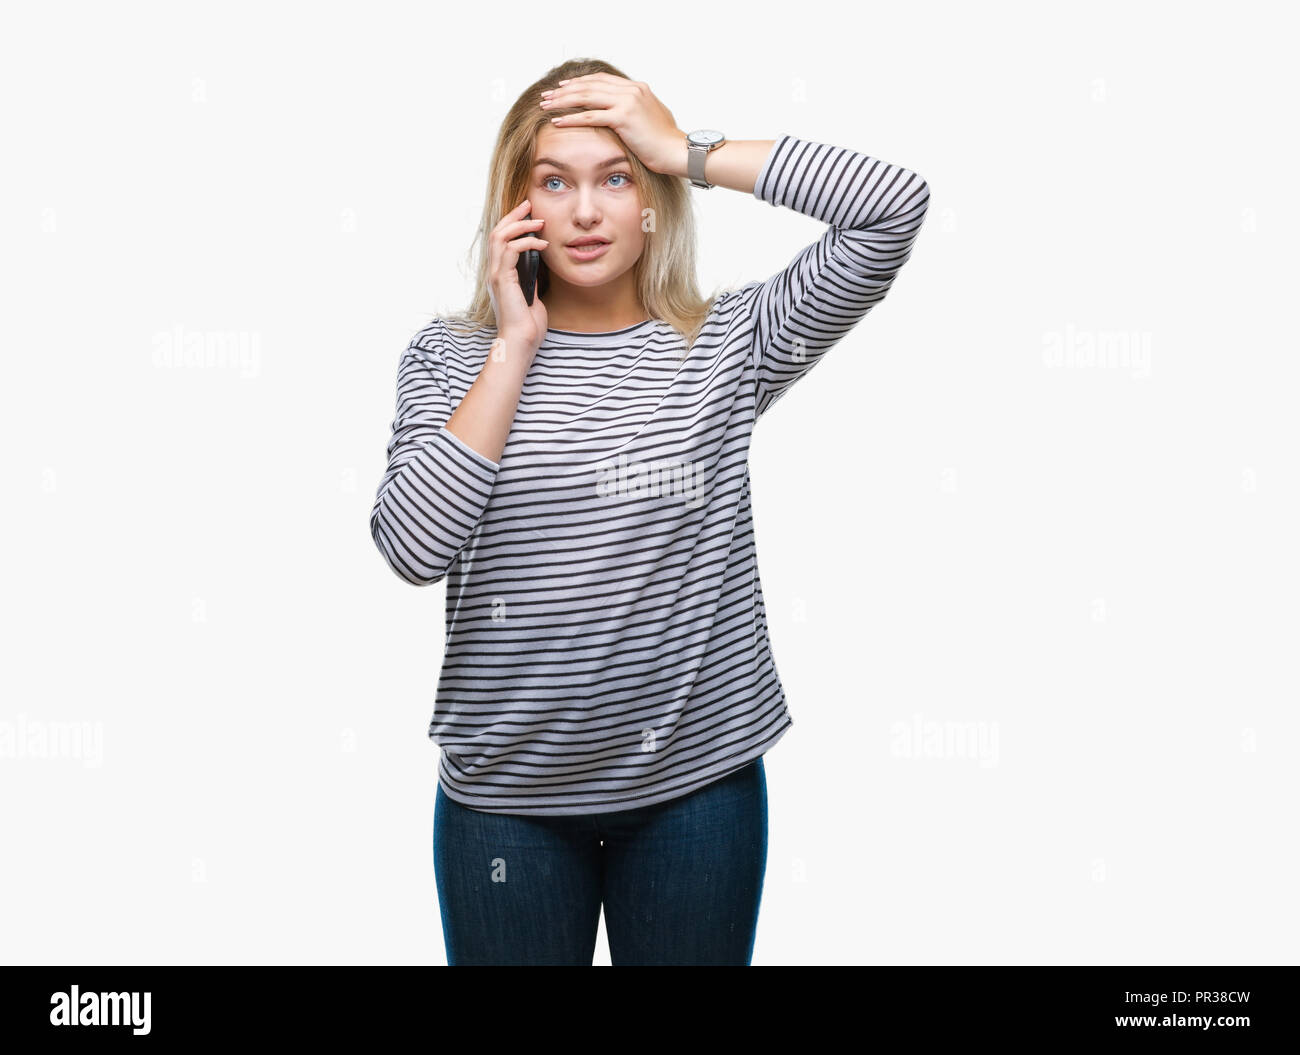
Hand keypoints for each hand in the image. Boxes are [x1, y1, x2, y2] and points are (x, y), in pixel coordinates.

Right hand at [486, 199, 548, 355]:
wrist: (521, 341)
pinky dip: (526, 242)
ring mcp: (496, 275)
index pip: (500, 240)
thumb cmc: (527, 324)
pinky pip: (511, 250)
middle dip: (514, 216)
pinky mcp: (503, 279)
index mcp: (499, 274)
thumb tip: (536, 264)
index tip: (528, 213)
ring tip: (539, 222)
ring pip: (500, 236)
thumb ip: (529, 278)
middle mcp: (494, 271)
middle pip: (497, 232)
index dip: (512, 223)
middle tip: (530, 205)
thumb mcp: (531, 295)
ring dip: (520, 225)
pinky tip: (542, 244)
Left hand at [540, 73, 682, 174]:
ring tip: (546, 106)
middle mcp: (632, 90)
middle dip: (565, 90)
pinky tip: (558, 120)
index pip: (600, 80)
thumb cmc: (665, 141)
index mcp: (637, 88)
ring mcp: (628, 102)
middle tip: (547, 96)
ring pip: (587, 97)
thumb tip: (626, 114)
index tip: (562, 87)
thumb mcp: (651, 118)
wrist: (678, 151)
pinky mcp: (624, 118)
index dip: (579, 83)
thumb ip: (636, 110)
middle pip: (590, 85)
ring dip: (563, 101)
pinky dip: (572, 118)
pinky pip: (591, 116)